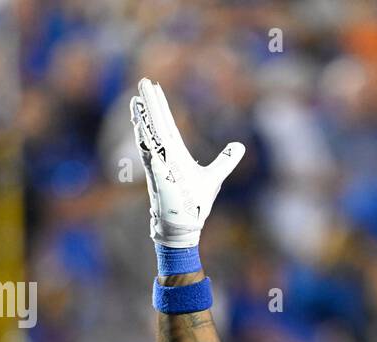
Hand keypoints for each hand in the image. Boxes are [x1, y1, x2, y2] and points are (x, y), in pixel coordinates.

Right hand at [130, 77, 243, 248]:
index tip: (154, 87)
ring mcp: (160, 166)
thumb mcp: (215, 177)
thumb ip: (225, 160)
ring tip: (136, 100)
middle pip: (156, 124)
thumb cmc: (194, 203)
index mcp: (175, 153)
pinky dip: (146, 144)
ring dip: (143, 119)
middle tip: (143, 80)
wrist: (184, 227)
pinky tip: (141, 129)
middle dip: (150, 103)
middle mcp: (165, 156)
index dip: (161, 105)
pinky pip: (151, 158)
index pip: (166, 124)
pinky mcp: (160, 179)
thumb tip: (239, 146)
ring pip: (150, 137)